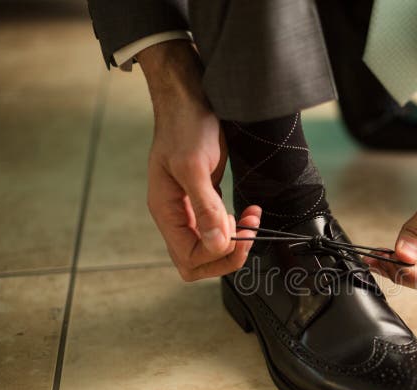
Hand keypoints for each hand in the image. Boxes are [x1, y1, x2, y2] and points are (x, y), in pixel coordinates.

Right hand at [138, 41, 258, 280]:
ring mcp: (187, 209)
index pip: (188, 258)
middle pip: (197, 261)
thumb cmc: (185, 127)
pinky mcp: (202, 200)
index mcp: (165, 211)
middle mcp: (174, 216)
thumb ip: (204, 207)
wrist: (188, 100)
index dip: (216, 254)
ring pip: (209, 247)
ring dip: (235, 241)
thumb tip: (216, 244)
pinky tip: (247, 213)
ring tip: (250, 219)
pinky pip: (217, 229)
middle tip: (248, 232)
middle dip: (227, 254)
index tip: (238, 233)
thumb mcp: (194, 166)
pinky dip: (235, 227)